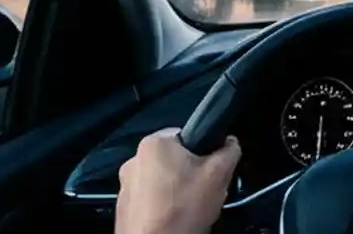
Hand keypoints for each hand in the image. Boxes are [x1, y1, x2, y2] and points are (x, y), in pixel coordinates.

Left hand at [116, 128, 240, 233]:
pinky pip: (148, 199)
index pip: (186, 135)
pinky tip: (172, 219)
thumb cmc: (184, 207)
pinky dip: (161, 205)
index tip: (210, 169)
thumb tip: (230, 143)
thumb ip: (229, 151)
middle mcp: (133, 158)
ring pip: (160, 180)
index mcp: (154, 143)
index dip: (203, 151)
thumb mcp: (219, 175)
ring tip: (187, 208)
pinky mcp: (123, 207)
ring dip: (174, 190)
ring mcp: (124, 184)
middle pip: (173, 159)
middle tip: (203, 190)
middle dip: (189, 172)